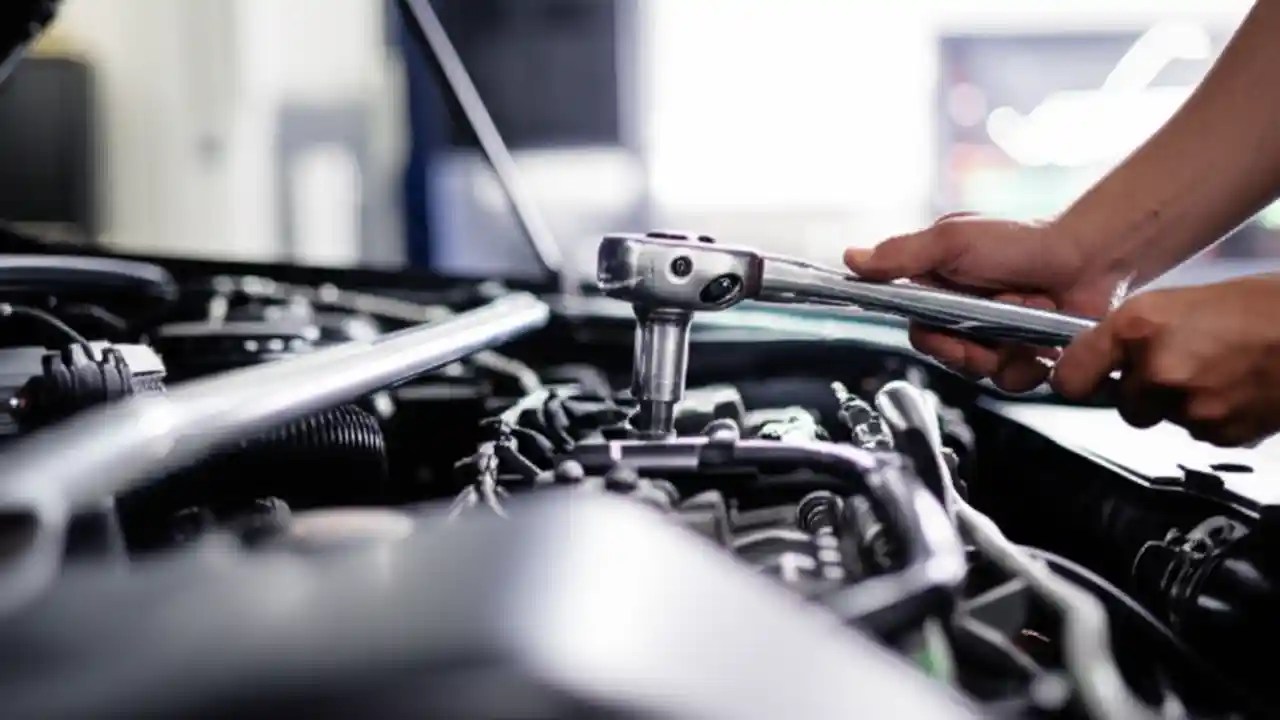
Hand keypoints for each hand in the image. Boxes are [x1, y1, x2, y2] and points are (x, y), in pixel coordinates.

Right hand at [845, 214, 1123, 391]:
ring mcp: (997, 339)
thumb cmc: (1021, 240)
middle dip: (974, 347)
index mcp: (939, 291)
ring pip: (982, 375)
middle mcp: (965, 318)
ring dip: (1008, 349)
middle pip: (949, 357)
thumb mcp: (953, 241)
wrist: (1089, 255)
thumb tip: (850, 259)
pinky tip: (1045, 336)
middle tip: (997, 324)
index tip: (950, 331)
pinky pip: (1016, 382)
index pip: (919, 331)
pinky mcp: (1028, 357)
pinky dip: (1032, 361)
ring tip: (1030, 314)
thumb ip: (902, 256)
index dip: (934, 338)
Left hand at [1052, 275, 1279, 446]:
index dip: (1076, 378)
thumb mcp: (1180, 302)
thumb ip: (1134, 333)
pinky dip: (1212, 416)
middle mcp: (1156, 369)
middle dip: (1143, 390)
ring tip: (1217, 371)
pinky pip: (1197, 431)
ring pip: (1162, 417)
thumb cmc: (1258, 307)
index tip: (1081, 380)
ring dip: (1178, 403)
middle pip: (1123, 402)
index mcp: (1138, 327)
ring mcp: (1187, 406)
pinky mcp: (1217, 433)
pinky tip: (1236, 388)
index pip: (1073, 372)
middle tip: (1180, 365)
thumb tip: (1101, 358)